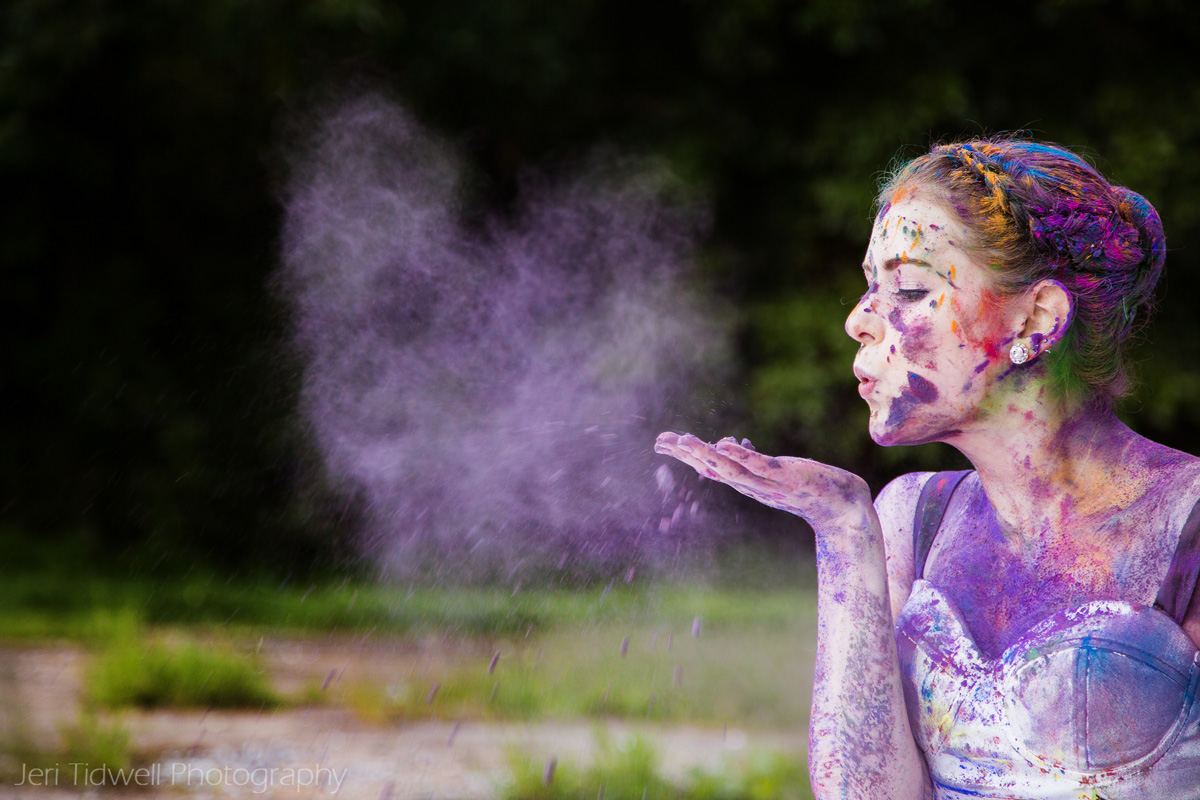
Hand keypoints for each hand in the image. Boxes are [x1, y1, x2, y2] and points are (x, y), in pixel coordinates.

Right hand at [654, 432, 870, 526]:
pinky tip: (724, 444)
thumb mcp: (772, 471)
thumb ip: (748, 459)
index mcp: (746, 482)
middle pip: (711, 468)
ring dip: (705, 455)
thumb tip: (727, 443)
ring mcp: (767, 482)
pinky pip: (759, 465)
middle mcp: (751, 485)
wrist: (843, 507)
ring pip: (730, 468)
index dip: (685, 455)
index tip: (661, 442)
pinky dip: (740, 455)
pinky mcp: (786, 476)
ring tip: (684, 441)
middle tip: (660, 441)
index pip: (709, 466)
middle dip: (686, 454)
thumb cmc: (809, 487)